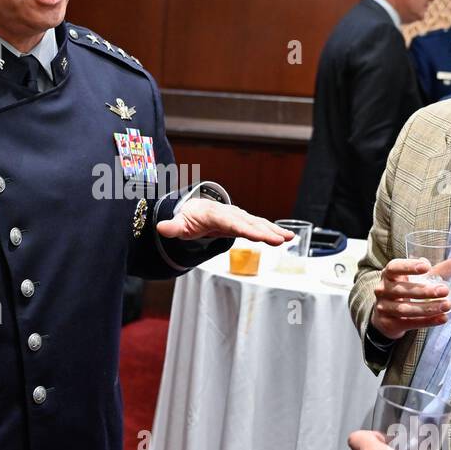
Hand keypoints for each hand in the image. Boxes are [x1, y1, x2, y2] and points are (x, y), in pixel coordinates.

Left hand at [155, 197, 293, 244]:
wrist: (193, 209)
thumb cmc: (187, 218)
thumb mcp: (177, 224)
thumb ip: (172, 227)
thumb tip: (161, 228)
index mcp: (214, 214)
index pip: (231, 223)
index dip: (245, 229)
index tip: (258, 236)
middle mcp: (229, 213)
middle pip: (249, 223)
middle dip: (265, 231)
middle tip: (280, 240)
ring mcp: (238, 217)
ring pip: (257, 223)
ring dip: (273, 231)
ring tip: (289, 238)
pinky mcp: (243, 222)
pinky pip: (259, 226)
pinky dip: (272, 231)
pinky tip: (286, 238)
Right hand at [369, 256, 450, 340]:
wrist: (386, 317)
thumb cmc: (405, 291)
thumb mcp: (418, 279)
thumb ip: (438, 271)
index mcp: (389, 275)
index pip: (394, 267)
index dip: (409, 266)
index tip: (427, 266)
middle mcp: (382, 290)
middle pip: (402, 289)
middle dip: (425, 291)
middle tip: (445, 290)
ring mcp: (384, 308)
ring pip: (405, 308)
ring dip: (428, 308)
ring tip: (446, 305)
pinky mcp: (389, 324)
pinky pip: (410, 323)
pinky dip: (427, 321)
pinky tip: (442, 318)